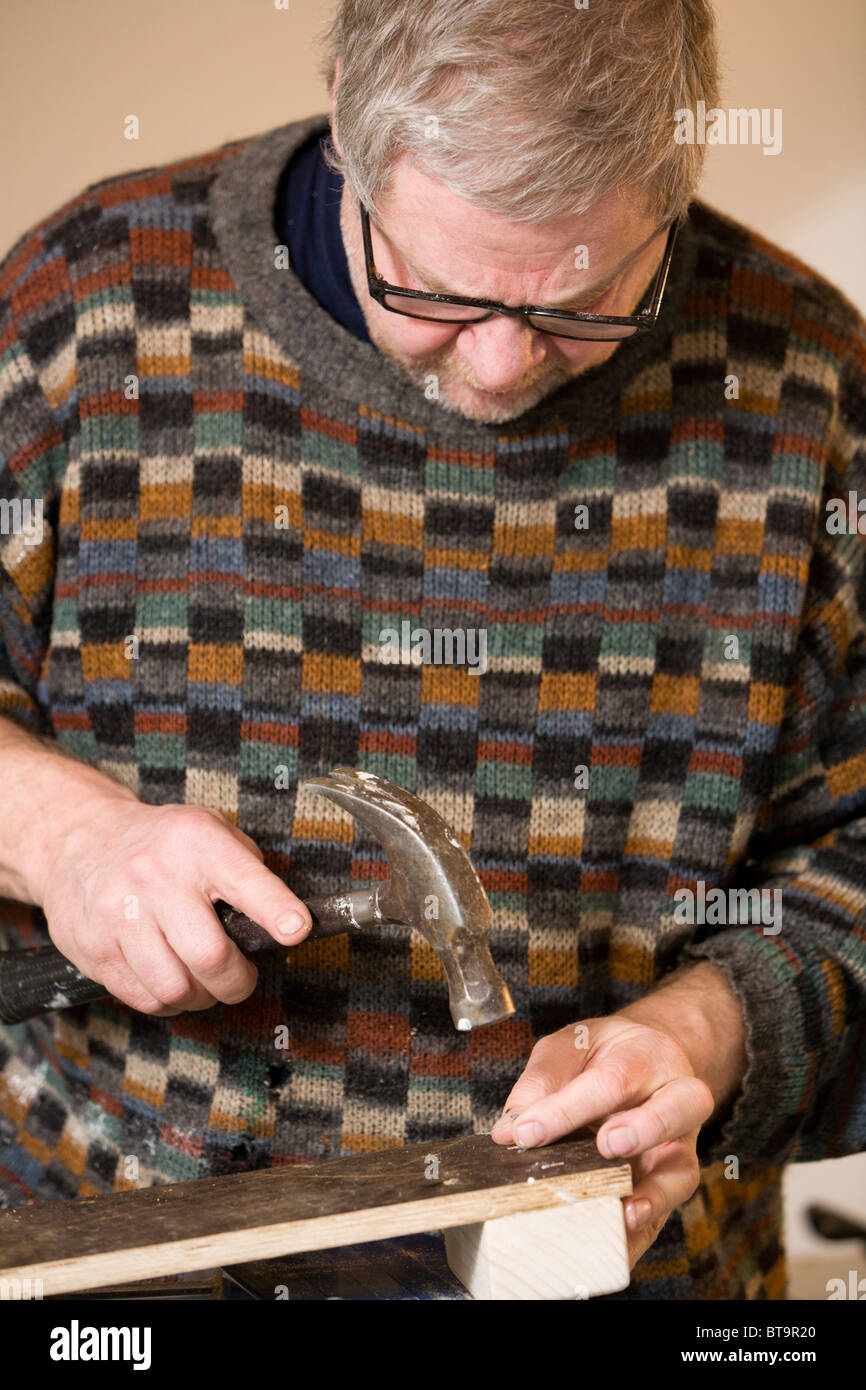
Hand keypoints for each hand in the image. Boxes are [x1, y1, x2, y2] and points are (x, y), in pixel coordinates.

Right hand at [39, 797, 312, 1016]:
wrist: (80, 840)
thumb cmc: (160, 843)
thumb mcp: (209, 831)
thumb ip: (248, 868)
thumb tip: (283, 919)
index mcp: (197, 845)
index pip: (244, 881)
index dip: (275, 909)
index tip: (296, 929)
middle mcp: (156, 878)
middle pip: (210, 956)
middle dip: (238, 982)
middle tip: (241, 978)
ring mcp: (120, 915)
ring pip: (176, 988)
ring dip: (202, 997)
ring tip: (204, 981)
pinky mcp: (95, 949)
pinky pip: (145, 999)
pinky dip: (169, 1001)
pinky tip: (171, 978)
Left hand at [490, 1014, 715, 1267]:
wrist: (648, 1057)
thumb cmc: (604, 1054)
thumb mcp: (570, 1046)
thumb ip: (541, 1081)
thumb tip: (508, 1128)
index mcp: (647, 1056)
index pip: (611, 1080)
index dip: (567, 1108)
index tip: (525, 1133)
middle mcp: (676, 1098)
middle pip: (672, 1111)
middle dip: (642, 1130)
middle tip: (606, 1146)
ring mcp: (680, 1144)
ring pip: (681, 1170)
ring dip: (653, 1194)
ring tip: (624, 1212)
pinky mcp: (673, 1179)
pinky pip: (666, 1208)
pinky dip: (644, 1228)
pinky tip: (618, 1240)